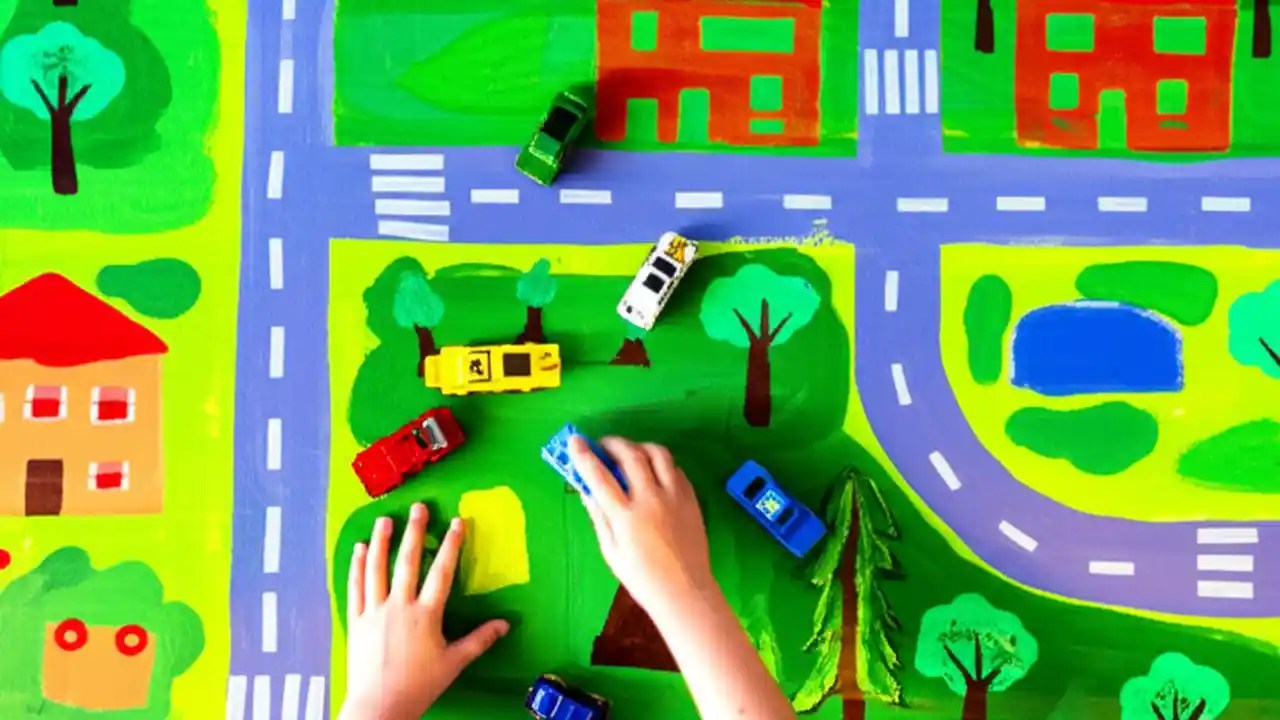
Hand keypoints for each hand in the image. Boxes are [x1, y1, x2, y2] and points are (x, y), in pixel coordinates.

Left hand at [340, 503, 509, 719]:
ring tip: (385, 520)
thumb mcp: (454, 663)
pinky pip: (356, 587)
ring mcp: (374, 611)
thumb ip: (479, 640)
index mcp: (426, 614)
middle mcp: (399, 606)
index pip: (442, 572)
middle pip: (407, 561)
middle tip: (418, 509)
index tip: (457, 522)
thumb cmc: (418, 686)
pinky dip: (357, 566)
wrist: (379, 706)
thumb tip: (505, 624)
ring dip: (381, 541)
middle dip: (414, 532)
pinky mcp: (357, 620)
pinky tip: (360, 549)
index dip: (451, 545)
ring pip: (376, 568)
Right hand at [569, 436, 717, 619]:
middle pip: (631, 456)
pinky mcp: (691, 498)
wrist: (684, 590)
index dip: (584, 455)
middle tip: (603, 445)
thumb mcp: (610, 550)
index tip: (575, 440)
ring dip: (640, 447)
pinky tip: (652, 471)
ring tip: (630, 453)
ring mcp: (675, 496)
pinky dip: (660, 463)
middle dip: (613, 443)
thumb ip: (599, 516)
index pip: (600, 476)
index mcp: (626, 517)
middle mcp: (651, 500)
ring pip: (658, 453)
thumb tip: (586, 489)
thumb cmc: (641, 577)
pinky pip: (675, 468)